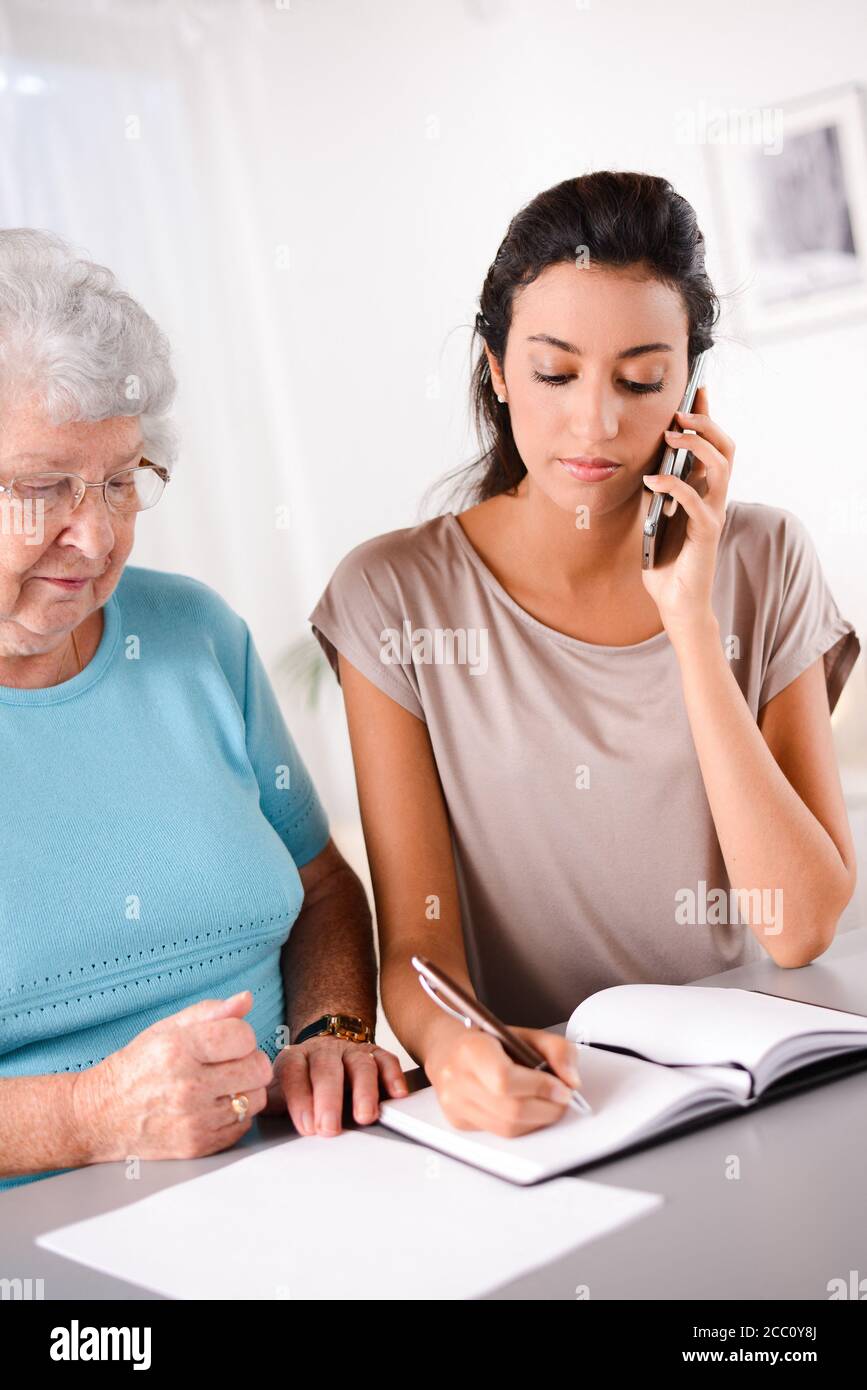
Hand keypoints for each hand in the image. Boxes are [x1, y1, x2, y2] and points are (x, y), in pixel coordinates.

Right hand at [73, 989, 272, 1163]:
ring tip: (219, 1085)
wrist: (100, 1116)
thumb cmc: (136, 1067)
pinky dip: (234, 1114)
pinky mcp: (198, 1146)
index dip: (240, 1035)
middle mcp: (188, 1087)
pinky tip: (212, 1106)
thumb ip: (210, 1012)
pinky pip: (243, 1125)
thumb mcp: (166, 1029)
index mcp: (178, 1050)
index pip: (245, 1036)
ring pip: (256, 1098)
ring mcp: (194, 1121)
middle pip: (258, 1069)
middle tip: (226, 1063)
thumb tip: (246, 1000)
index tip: (226, 1040)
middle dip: (247, 1061)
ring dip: (244, 1089)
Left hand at [263, 1033, 408, 1135]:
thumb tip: (254, 1115)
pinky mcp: (374, 1053)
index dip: (300, 1098)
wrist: (322, 1047)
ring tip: (365, 1116)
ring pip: (359, 1064)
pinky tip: (395, 1094)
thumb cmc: (299, 1079)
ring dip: (364, 1091)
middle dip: (329, 1099)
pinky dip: (392, 1075)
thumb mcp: (277, 1089)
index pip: (294, 1073)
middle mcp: (323, 1051)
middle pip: (327, 1069)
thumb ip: (271, 1102)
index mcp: (294, 1058)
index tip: (305, 1126)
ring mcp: (350, 1051)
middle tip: (330, 1128)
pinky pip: (386, 1060)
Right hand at [423, 1017, 582, 1137]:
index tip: (561, 1088)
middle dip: (547, 1107)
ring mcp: (455, 1103)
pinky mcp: (459, 1122)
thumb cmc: (489, 1042)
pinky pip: (499, 1133)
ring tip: (547, 1104)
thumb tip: (571, 1080)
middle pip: (510, 1109)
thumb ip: (557, 1049)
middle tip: (562, 1098)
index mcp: (471, 1048)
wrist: (450, 1050)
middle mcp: (457, 1078)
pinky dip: (522, 1125)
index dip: (539, 1087)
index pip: (505, 1078)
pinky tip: (527, 1109)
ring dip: (538, 1119)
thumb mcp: (526, 1034)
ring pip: (507, 1127)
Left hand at [640, 386, 734, 638]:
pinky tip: (654, 482)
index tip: (696, 390)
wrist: (675, 601)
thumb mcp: (655, 516)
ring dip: (696, 447)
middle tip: (680, 414)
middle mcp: (714, 498)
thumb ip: (656, 490)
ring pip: (720, 467)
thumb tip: (643, 462)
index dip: (707, 417)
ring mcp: (713, 514)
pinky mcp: (706, 533)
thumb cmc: (666, 560)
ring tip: (671, 438)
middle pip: (726, 448)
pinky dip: (675, 486)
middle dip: (706, 425)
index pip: (713, 445)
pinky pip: (696, 502)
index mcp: (704, 490)